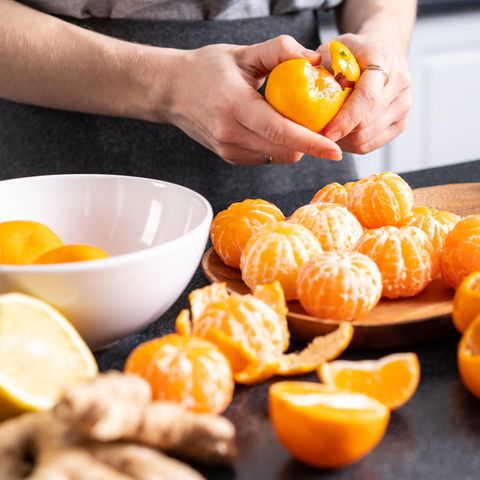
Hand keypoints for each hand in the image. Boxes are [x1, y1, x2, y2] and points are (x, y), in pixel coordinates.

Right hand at [162, 36, 342, 164]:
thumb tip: (314, 60)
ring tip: (295, 122)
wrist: (171, 91)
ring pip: (276, 158)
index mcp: (234, 106)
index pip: (280, 131)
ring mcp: (228, 150)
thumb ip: (279, 50)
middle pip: (283, 151)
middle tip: (323, 125)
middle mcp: (229, 134)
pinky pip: (265, 158)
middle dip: (309, 145)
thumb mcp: (242, 53)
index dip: (312, 143)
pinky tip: (273, 128)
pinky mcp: (229, 157)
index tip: (335, 151)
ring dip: (294, 146)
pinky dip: (278, 147)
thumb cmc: (205, 69)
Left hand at [318, 33, 411, 153]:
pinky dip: (350, 145)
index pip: (367, 97)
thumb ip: (320, 65)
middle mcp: (400, 83)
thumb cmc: (351, 53)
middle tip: (317, 132)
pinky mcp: (401, 124)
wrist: (381, 54)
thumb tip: (307, 83)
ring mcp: (403, 105)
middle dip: (339, 132)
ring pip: (366, 138)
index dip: (346, 118)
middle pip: (366, 123)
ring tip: (328, 130)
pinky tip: (340, 134)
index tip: (325, 133)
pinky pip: (369, 146)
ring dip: (343, 140)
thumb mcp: (333, 50)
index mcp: (383, 61)